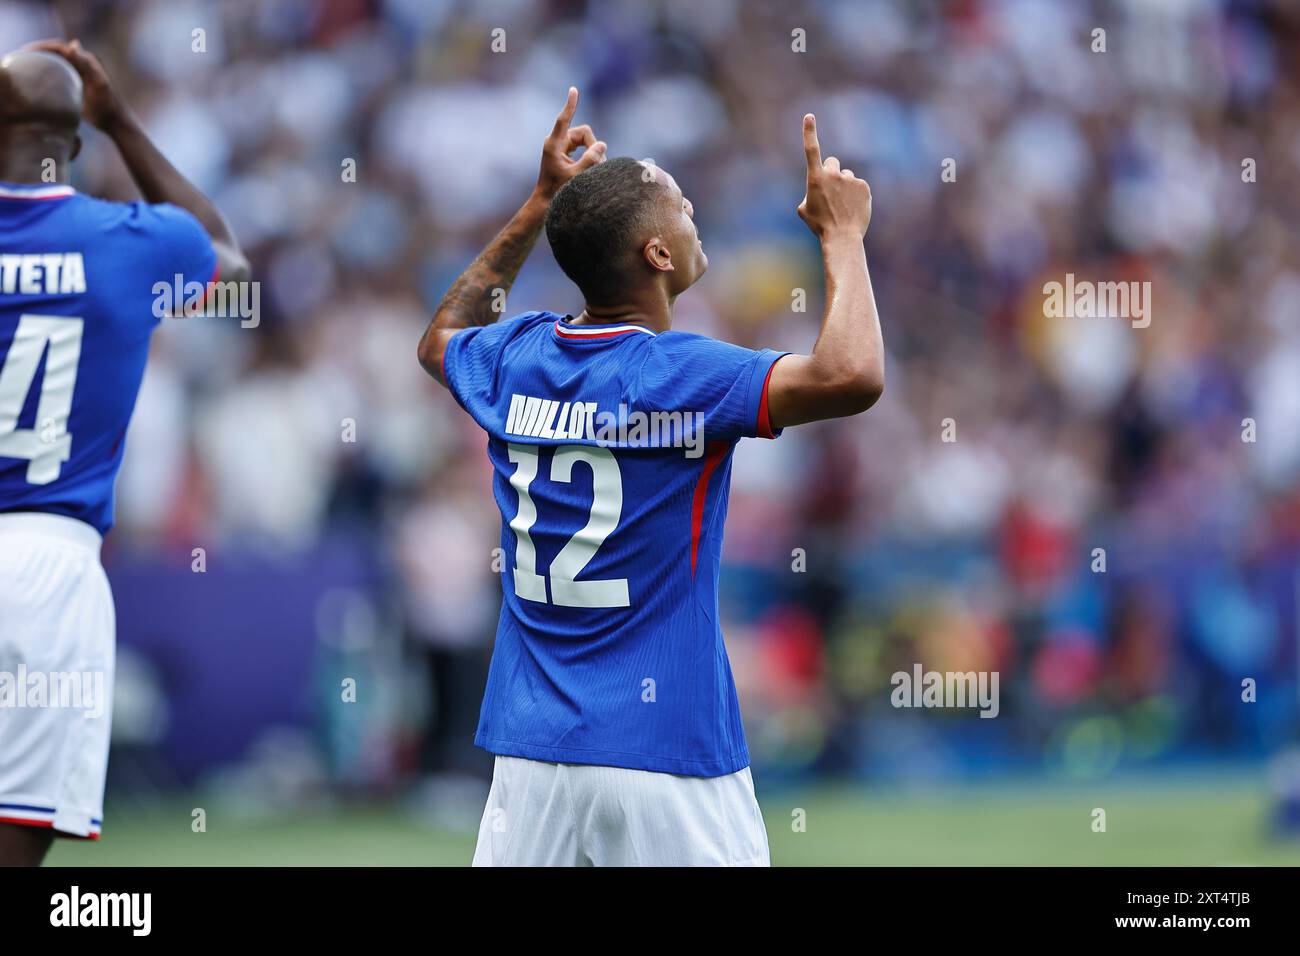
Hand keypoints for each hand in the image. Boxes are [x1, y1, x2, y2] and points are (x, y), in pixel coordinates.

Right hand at [25, 39, 124, 130]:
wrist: (114, 122)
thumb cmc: (107, 104)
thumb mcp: (97, 83)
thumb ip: (85, 64)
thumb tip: (72, 44)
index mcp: (86, 59)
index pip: (60, 47)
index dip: (43, 46)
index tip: (27, 51)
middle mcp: (82, 63)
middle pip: (56, 52)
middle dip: (39, 52)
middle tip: (23, 58)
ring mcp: (79, 74)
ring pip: (56, 62)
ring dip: (43, 61)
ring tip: (27, 65)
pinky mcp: (77, 84)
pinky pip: (59, 73)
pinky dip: (48, 72)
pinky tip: (38, 78)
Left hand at [535, 87, 605, 200]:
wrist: (545, 201)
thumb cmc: (558, 191)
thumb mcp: (576, 176)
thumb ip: (590, 160)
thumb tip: (602, 144)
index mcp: (553, 145)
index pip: (564, 120)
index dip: (571, 105)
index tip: (574, 90)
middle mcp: (555, 142)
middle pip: (583, 133)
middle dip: (593, 146)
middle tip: (598, 165)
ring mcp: (559, 146)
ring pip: (584, 139)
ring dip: (592, 152)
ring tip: (593, 170)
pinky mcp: (563, 151)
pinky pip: (581, 145)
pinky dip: (588, 154)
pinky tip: (588, 166)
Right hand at [796, 114, 871, 239]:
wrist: (842, 237)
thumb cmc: (820, 225)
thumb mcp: (805, 210)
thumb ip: (810, 194)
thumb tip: (816, 191)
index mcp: (816, 178)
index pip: (811, 150)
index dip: (809, 132)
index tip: (809, 116)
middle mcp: (833, 174)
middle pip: (832, 162)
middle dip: (831, 172)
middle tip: (831, 191)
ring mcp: (850, 179)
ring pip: (846, 176)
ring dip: (844, 186)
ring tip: (843, 206)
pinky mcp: (864, 186)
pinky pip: (858, 186)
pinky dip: (856, 195)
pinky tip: (853, 208)